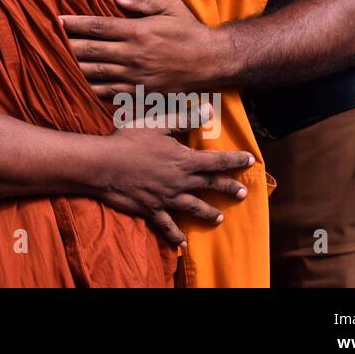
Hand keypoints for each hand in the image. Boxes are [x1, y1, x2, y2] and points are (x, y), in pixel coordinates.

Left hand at [62, 0, 233, 94]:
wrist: (211, 61)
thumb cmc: (189, 30)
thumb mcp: (170, 7)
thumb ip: (143, 0)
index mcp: (137, 32)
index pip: (98, 26)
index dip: (75, 24)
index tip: (57, 21)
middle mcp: (132, 55)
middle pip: (91, 51)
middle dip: (67, 46)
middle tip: (46, 42)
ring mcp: (135, 76)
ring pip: (96, 73)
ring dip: (74, 68)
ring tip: (54, 63)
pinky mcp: (139, 92)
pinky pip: (109, 91)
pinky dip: (91, 88)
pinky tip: (77, 84)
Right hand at [96, 128, 252, 246]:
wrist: (103, 164)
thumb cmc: (128, 140)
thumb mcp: (157, 124)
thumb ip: (185, 119)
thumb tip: (209, 110)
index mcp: (183, 159)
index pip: (217, 160)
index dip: (235, 160)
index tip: (251, 160)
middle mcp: (180, 181)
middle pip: (211, 185)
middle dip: (229, 188)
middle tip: (243, 194)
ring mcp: (167, 198)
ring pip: (194, 208)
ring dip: (209, 213)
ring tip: (220, 218)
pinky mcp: (152, 209)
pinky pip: (167, 225)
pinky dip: (175, 235)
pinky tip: (182, 243)